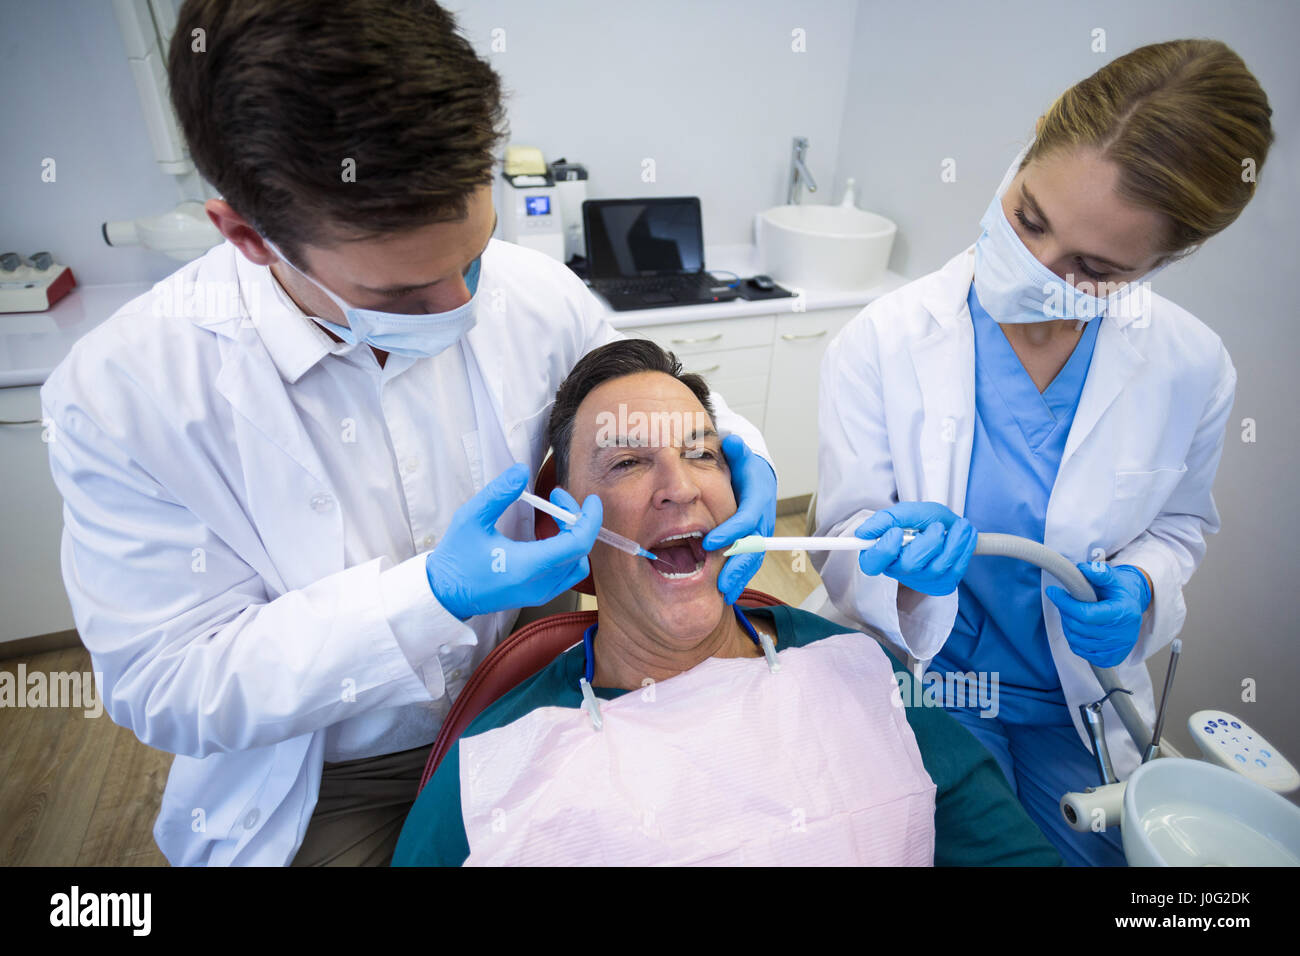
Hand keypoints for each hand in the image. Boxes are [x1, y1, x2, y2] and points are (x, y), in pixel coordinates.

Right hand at [426, 463, 600, 619]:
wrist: (445, 594)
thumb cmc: (456, 557)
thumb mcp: (471, 518)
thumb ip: (498, 493)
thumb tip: (522, 471)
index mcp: (526, 566)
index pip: (577, 544)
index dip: (590, 519)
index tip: (590, 499)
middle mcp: (539, 584)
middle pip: (580, 551)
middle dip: (576, 518)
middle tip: (555, 496)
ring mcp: (541, 593)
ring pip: (578, 564)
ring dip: (573, 535)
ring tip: (553, 514)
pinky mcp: (538, 595)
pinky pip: (566, 573)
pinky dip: (567, 551)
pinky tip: (548, 535)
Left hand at [701, 435, 776, 604]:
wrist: (758, 479)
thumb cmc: (745, 469)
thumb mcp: (742, 457)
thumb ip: (736, 451)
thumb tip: (731, 441)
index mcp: (757, 500)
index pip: (746, 519)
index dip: (729, 531)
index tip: (708, 542)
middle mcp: (762, 521)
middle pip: (753, 547)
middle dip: (737, 566)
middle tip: (720, 583)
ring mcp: (760, 535)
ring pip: (752, 560)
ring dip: (739, 578)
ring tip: (723, 594)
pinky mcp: (754, 544)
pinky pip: (748, 564)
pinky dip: (739, 578)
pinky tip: (726, 593)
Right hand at [854, 501, 977, 596]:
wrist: (952, 525)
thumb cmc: (925, 520)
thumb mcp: (906, 512)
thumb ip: (886, 520)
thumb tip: (862, 532)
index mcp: (883, 554)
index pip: (871, 564)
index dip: (883, 551)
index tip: (896, 532)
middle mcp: (900, 571)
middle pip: (909, 565)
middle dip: (928, 543)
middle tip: (938, 526)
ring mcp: (922, 580)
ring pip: (936, 567)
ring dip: (953, 542)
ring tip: (961, 525)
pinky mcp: (943, 583)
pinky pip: (956, 569)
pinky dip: (964, 547)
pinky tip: (966, 534)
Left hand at [1046, 563, 1150, 667]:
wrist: (1133, 606)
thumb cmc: (1120, 591)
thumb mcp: (1114, 577)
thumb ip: (1100, 573)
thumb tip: (1084, 568)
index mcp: (1123, 613)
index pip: (1086, 614)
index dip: (1065, 603)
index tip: (1053, 592)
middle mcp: (1122, 634)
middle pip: (1079, 628)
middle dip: (1065, 612)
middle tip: (1063, 600)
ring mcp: (1116, 648)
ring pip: (1077, 641)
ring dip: (1068, 626)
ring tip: (1071, 612)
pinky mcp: (1111, 658)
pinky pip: (1082, 652)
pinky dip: (1074, 640)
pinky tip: (1078, 627)